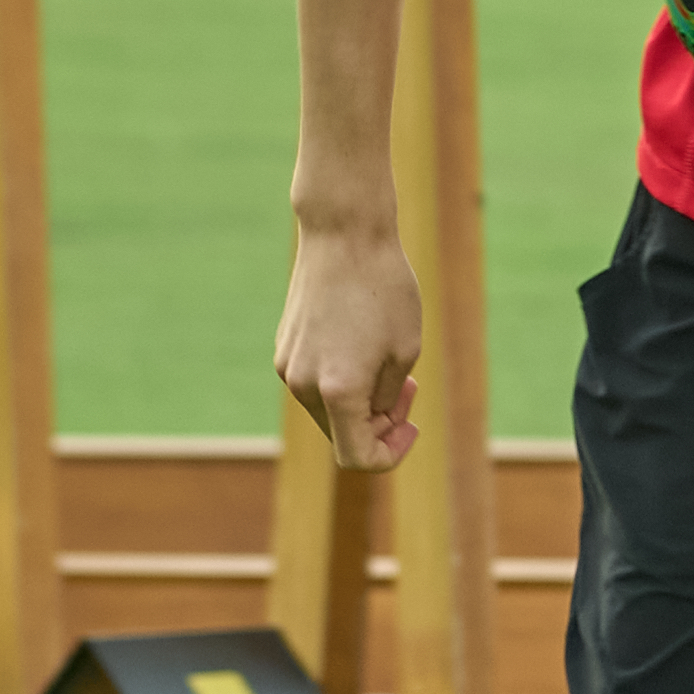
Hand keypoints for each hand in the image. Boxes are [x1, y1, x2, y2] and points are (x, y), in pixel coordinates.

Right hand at [274, 224, 422, 470]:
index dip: (389, 454)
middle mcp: (303, 385)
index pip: (357, 457)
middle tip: (408, 388)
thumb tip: (373, 419)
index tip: (411, 426)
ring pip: (327, 410)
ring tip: (387, 363)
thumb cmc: (385, 289)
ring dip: (360, 402)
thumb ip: (389, 398)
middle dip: (378, 423)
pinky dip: (340, 381)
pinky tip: (361, 346)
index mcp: (338, 391)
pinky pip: (314, 383)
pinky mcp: (282, 348)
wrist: (343, 235)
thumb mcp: (406, 350)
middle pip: (342, 434)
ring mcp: (287, 366)